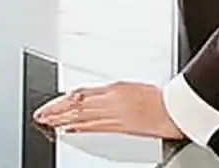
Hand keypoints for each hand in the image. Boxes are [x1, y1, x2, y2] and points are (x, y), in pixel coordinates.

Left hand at [32, 82, 184, 139]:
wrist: (177, 108)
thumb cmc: (161, 98)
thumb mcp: (132, 88)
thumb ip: (112, 93)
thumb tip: (92, 98)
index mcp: (113, 88)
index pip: (81, 93)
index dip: (63, 99)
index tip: (51, 104)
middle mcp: (111, 99)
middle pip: (77, 104)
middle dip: (57, 110)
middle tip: (41, 114)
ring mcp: (115, 113)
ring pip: (82, 115)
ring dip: (62, 119)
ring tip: (48, 122)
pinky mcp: (122, 126)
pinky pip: (95, 126)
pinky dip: (79, 128)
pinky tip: (68, 130)